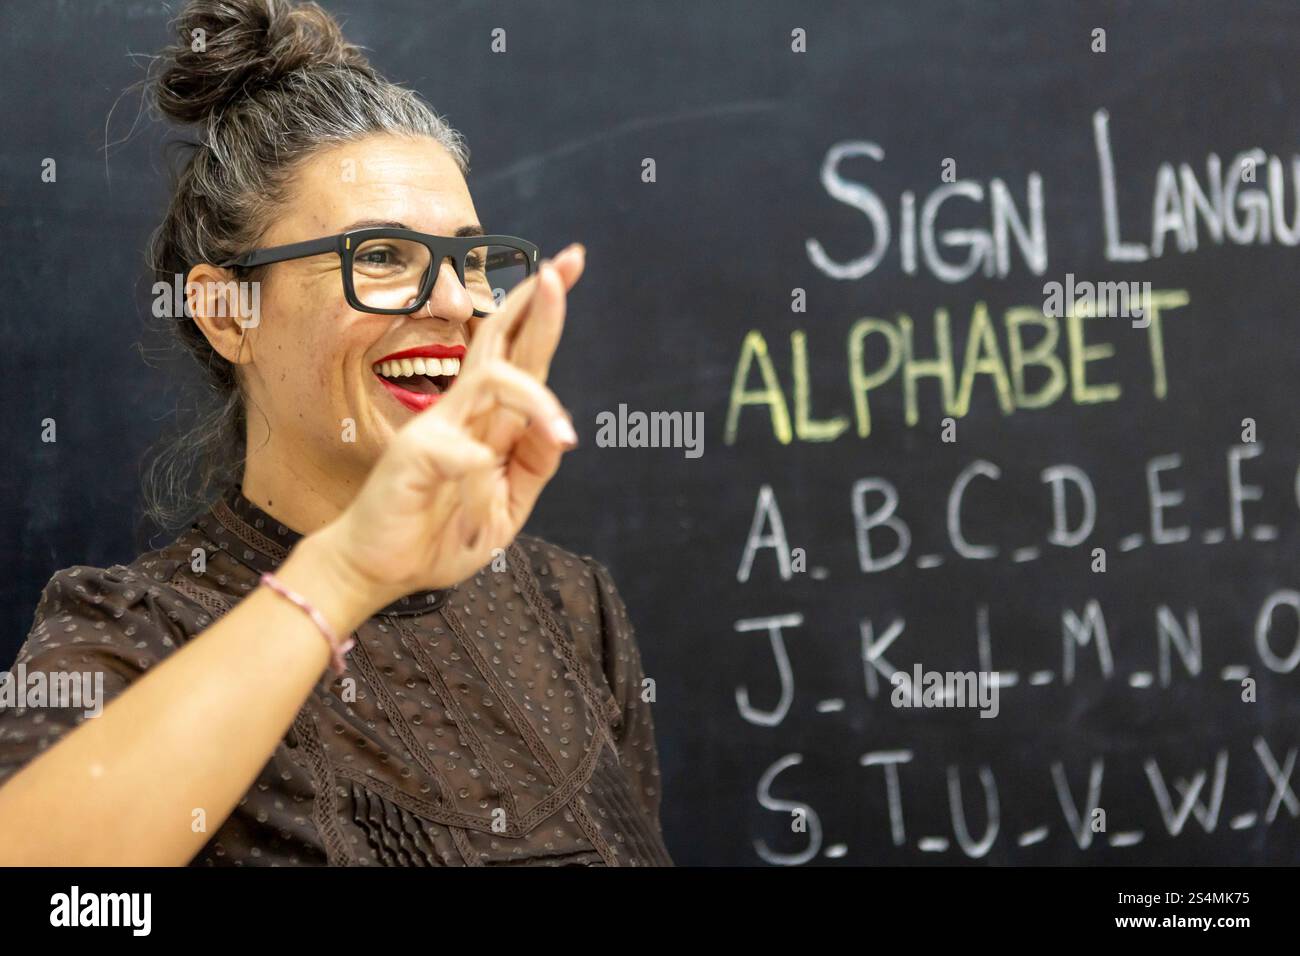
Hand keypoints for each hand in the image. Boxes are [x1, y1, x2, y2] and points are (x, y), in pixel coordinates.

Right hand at [318, 245, 585, 608]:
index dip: (543, 315)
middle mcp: (461, 411)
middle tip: (568, 262)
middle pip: (502, 342)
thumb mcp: (505, 508)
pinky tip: (481, 497)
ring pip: (491, 380)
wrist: (378, 569)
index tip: (568, 269)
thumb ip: (531, 466)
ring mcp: (436, 428)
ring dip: (535, 398)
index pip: (520, 355)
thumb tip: (562, 432)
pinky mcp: (414, 456)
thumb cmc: (438, 534)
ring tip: (564, 433)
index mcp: (486, 420)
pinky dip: (479, 474)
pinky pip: (460, 452)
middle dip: (538, 302)